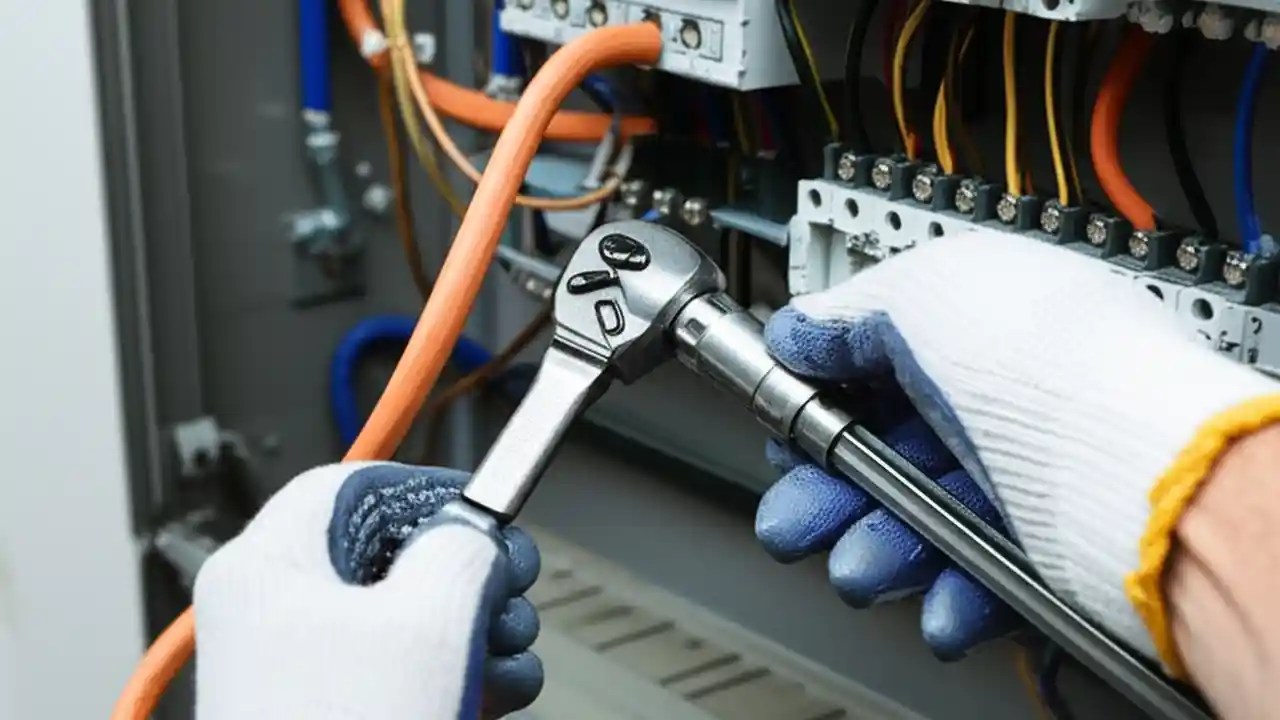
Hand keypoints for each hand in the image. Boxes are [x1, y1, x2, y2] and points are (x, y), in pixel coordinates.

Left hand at [193, 463, 542, 718]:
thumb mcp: (426, 621)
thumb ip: (460, 549)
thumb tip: (471, 533)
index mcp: (270, 567)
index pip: (353, 487)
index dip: (428, 489)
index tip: (483, 508)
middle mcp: (278, 614)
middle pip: (390, 554)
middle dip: (468, 573)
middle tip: (509, 586)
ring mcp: (304, 670)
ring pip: (407, 617)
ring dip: (476, 629)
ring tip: (510, 654)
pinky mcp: (334, 714)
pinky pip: (404, 671)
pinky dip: (458, 674)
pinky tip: (496, 692)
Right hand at [756, 231, 1277, 669]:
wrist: (1138, 475)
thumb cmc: (1046, 365)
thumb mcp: (919, 292)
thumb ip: (844, 312)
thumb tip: (799, 329)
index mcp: (980, 320)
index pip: (879, 360)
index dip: (823, 396)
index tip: (786, 424)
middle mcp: (1003, 395)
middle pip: (886, 449)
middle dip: (828, 490)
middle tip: (793, 517)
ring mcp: (1026, 473)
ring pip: (920, 518)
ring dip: (876, 548)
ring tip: (858, 568)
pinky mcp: (1048, 547)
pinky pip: (978, 574)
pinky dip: (948, 593)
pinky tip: (936, 600)